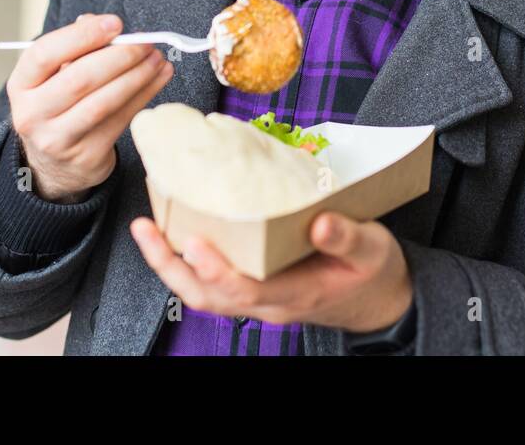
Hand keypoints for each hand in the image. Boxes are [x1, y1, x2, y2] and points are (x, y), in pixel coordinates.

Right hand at [7, 13, 172, 201]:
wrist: (55, 164)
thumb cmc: (59, 105)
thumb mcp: (54, 76)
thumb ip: (76, 47)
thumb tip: (107, 26)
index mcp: (21, 85)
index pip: (44, 54)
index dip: (82, 35)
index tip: (116, 23)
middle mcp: (32, 114)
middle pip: (80, 79)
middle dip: (120, 56)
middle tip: (146, 43)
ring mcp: (58, 139)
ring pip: (104, 102)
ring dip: (138, 76)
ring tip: (158, 59)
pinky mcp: (87, 156)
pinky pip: (121, 119)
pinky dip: (145, 95)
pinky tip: (159, 78)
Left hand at [130, 211, 412, 332]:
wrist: (379, 299)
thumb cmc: (374, 272)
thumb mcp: (372, 250)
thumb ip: (346, 236)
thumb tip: (318, 221)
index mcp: (296, 294)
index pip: (246, 290)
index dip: (216, 269)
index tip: (194, 242)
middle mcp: (269, 303)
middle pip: (208, 296)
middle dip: (170, 265)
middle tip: (146, 229)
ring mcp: (259, 299)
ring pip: (203, 293)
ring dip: (170, 264)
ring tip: (148, 229)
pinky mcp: (255, 288)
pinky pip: (211, 281)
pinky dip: (187, 261)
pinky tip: (176, 233)